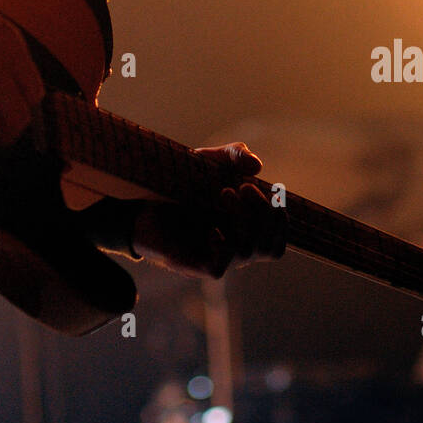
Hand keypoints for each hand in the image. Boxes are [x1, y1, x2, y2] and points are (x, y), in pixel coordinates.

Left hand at [130, 142, 286, 276]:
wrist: (141, 198)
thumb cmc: (179, 183)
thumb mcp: (209, 161)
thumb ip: (234, 155)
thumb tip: (257, 165)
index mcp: (243, 230)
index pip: (277, 242)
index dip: (281, 222)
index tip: (272, 194)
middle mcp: (234, 247)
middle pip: (269, 247)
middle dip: (263, 214)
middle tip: (241, 187)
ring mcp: (216, 257)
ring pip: (248, 253)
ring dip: (242, 219)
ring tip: (223, 193)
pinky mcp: (194, 264)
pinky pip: (220, 267)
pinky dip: (223, 244)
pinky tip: (211, 229)